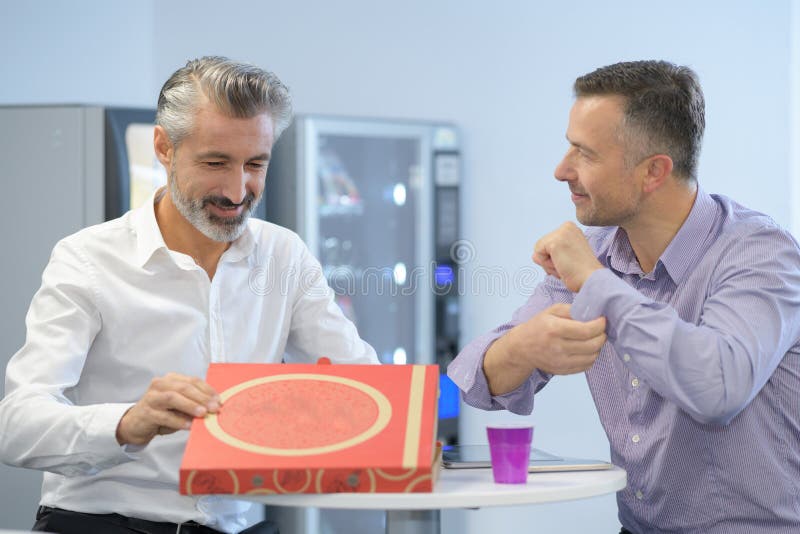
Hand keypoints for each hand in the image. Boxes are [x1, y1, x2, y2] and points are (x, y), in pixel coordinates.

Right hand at [115, 373, 219, 445]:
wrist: (136, 425)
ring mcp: (152, 397)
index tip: (219, 400)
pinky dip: (178, 420)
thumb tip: (214, 408)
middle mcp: (160, 384)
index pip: (193, 381)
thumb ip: (193, 404)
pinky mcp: (146, 412)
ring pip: (173, 398)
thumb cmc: (162, 414)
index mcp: (171, 379)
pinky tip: (188, 425)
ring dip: (190, 405)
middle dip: (202, 397)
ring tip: (203, 413)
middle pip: (184, 387)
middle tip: (214, 408)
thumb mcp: (179, 407)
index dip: (207, 390)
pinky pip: (164, 416)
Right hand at [484, 304, 606, 394]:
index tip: (603, 319)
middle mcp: (558, 348)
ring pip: (592, 357)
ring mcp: (560, 362)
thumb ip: (571, 309)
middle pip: (592, 345)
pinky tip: (587, 349)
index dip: (599, 325)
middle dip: (602, 336)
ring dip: (598, 347)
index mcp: (554, 330)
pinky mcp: (563, 371)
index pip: (585, 331)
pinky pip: (586, 366)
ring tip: (594, 338)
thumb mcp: (551, 311)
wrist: (522, 348)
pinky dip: (591, 357)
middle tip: (601, 329)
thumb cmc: (538, 326)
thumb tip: (592, 313)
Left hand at [532, 222, 603, 291]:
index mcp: (570, 228)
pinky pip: (537, 254)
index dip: (554, 257)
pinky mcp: (555, 242)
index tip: (570, 261)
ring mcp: (561, 233)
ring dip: (548, 264)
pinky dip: (546, 265)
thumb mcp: (563, 259)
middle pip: (542, 245)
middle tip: (568, 265)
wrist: (591, 279)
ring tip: (565, 266)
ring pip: (538, 250)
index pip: (548, 243)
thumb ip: (548, 254)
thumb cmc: (580, 272)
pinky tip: (561, 265)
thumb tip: (533, 255)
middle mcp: (566, 226)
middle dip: (550, 260)